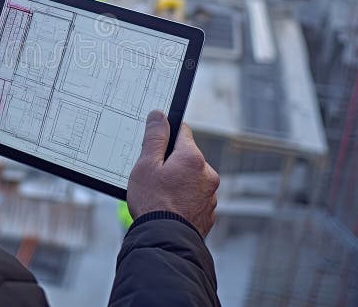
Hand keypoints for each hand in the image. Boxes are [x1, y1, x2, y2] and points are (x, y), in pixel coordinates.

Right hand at [126, 111, 219, 236]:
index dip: (166, 136)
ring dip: (179, 183)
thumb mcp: (146, 165)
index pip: (182, 131)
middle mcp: (207, 174)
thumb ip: (155, 137)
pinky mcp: (209, 213)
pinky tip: (169, 209)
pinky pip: (195, 199)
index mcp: (193, 158)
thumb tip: (159, 115)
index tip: (155, 147)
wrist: (165, 242)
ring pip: (192, 179)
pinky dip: (184, 201)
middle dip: (172, 164)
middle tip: (153, 178)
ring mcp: (211, 196)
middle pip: (187, 158)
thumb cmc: (153, 203)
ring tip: (160, 198)